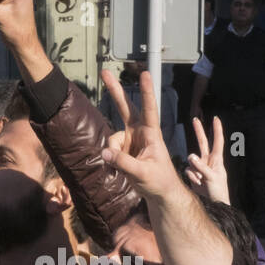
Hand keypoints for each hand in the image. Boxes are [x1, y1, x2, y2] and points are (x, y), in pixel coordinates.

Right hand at [100, 70, 181, 201]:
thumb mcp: (143, 173)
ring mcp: (131, 140)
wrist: (160, 193)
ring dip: (113, 152)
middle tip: (104, 72)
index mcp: (152, 134)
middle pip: (125, 107)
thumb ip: (123, 163)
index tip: (145, 74)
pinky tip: (119, 168)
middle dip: (115, 90)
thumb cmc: (159, 181)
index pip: (150, 109)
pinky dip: (111, 159)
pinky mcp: (123, 149)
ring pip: (113, 138)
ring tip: (124, 168)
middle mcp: (140, 132)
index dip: (146, 92)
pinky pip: (110, 150)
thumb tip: (104, 153)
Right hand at [185, 116, 229, 204]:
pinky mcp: (194, 175)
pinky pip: (188, 172)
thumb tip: (190, 156)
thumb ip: (201, 167)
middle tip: (195, 118)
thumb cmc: (218, 192)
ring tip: (202, 181)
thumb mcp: (211, 178)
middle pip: (202, 143)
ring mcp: (200, 168)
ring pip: (191, 161)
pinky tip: (198, 185)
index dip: (216, 130)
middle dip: (199, 131)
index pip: (217, 142)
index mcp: (217, 161)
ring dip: (194, 170)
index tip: (215, 118)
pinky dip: (192, 178)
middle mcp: (208, 162)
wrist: (214, 206)